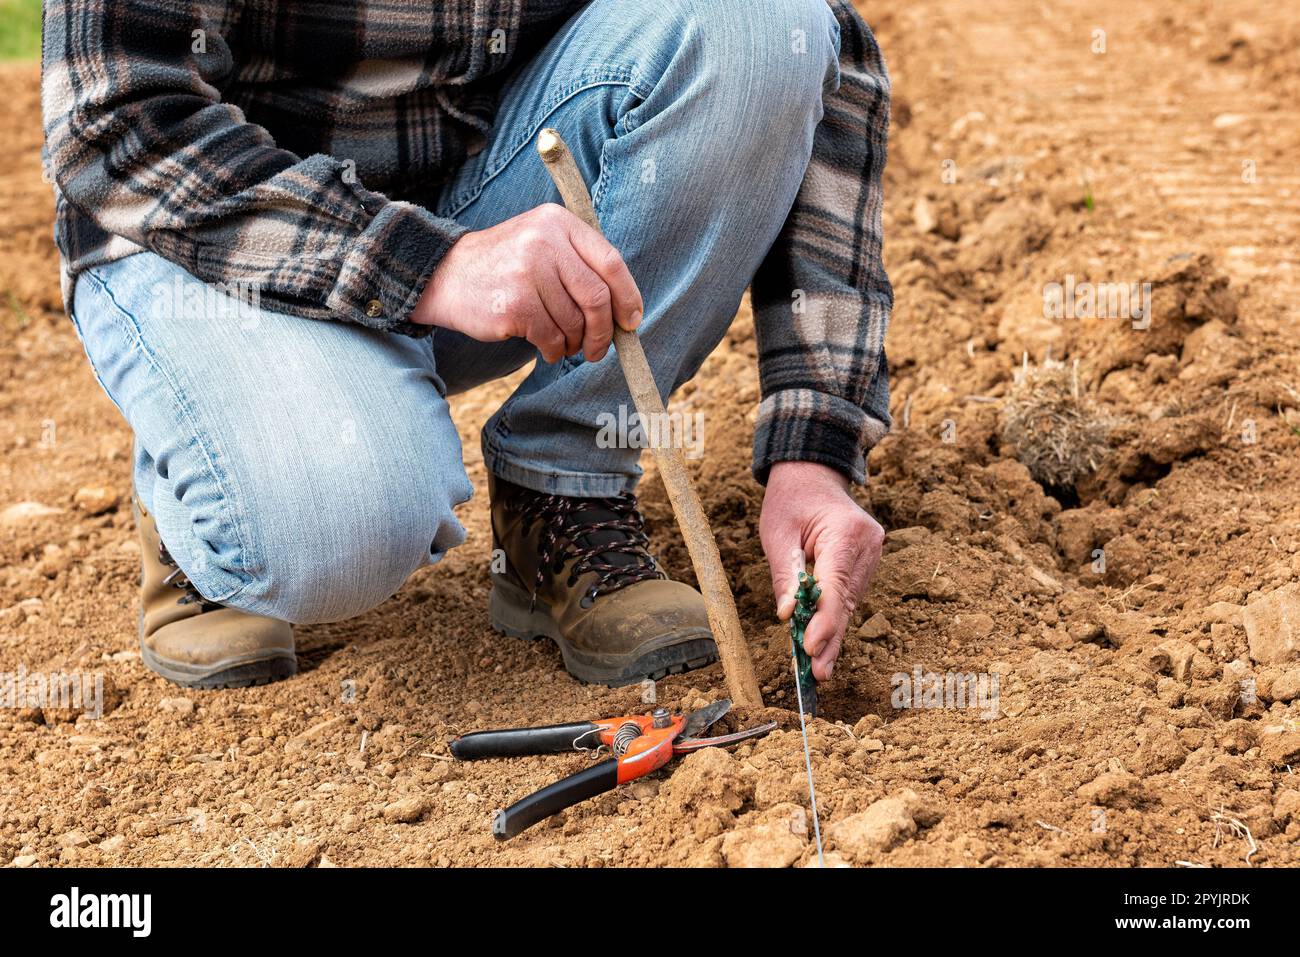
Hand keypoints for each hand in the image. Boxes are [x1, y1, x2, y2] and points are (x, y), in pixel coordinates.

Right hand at [411, 204, 642, 363]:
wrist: (445, 274)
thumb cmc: (505, 266)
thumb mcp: (541, 242)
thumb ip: (579, 263)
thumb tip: (624, 310)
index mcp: (558, 222)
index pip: (611, 262)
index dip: (628, 297)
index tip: (631, 321)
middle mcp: (544, 242)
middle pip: (597, 297)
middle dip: (603, 331)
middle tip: (599, 348)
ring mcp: (528, 273)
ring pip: (574, 322)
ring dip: (574, 343)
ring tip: (564, 344)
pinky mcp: (514, 304)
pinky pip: (551, 338)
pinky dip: (554, 350)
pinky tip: (545, 348)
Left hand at [759, 461, 883, 680]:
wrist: (813, 476)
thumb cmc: (791, 501)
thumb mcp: (778, 533)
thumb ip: (786, 574)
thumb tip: (787, 615)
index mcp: (846, 533)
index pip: (835, 586)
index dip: (824, 621)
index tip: (810, 648)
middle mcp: (868, 546)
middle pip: (846, 601)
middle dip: (829, 638)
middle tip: (817, 675)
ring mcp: (872, 556)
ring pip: (849, 603)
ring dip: (832, 633)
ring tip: (818, 668)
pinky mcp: (866, 564)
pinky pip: (849, 596)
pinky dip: (834, 618)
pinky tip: (822, 644)